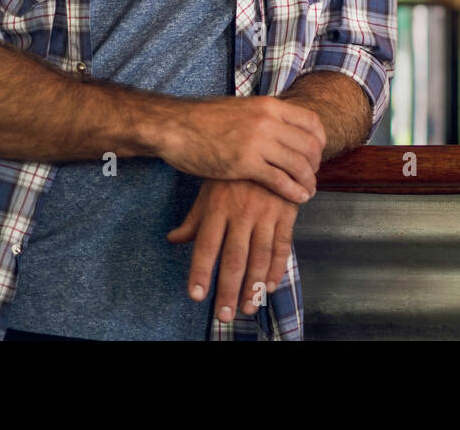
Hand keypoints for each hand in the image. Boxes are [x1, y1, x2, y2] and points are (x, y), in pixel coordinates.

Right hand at [157, 95, 324, 203]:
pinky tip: (297, 198)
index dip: (319, 141)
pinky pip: (280, 180)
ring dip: (308, 181)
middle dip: (315, 165)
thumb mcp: (241, 107)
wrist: (175, 126)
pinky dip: (294, 191)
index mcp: (269, 105)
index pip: (311, 122)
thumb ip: (263, 115)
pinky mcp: (245, 164)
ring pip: (299, 165)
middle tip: (312, 176)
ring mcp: (258, 142)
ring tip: (308, 191)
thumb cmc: (203, 119)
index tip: (317, 154)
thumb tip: (278, 123)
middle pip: (309, 145)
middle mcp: (268, 121)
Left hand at [167, 178, 298, 323]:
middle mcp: (242, 211)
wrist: (271, 145)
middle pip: (234, 257)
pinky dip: (278, 267)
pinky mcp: (287, 212)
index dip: (202, 271)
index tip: (197, 295)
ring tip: (248, 307)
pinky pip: (282, 245)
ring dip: (253, 286)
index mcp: (218, 206)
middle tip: (225, 314)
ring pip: (260, 256)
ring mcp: (266, 212)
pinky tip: (269, 286)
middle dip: (229, 289)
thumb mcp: (210, 189)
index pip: (207, 245)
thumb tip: (173, 239)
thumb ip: (194, 218)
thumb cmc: (233, 172)